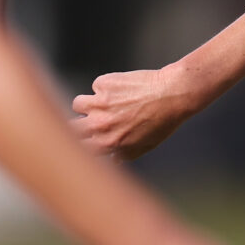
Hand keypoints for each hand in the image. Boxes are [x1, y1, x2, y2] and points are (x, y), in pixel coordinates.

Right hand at [74, 61, 211, 158]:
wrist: (173, 94)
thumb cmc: (162, 122)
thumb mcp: (145, 145)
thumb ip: (124, 155)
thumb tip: (112, 160)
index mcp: (107, 143)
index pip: (78, 148)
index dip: (80, 143)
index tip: (83, 139)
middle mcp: (100, 124)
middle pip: (70, 127)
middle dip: (77, 125)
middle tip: (88, 121)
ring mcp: (100, 103)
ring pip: (78, 104)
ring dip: (89, 103)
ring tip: (107, 102)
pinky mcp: (104, 84)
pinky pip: (97, 86)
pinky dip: (106, 87)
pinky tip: (125, 89)